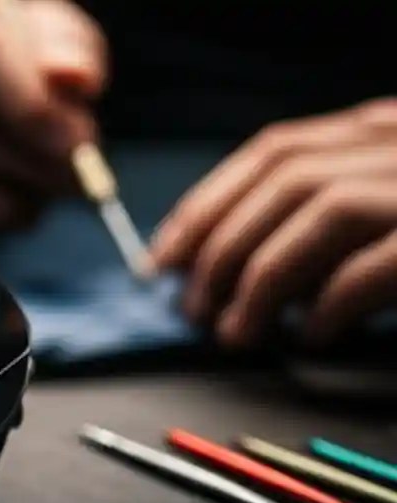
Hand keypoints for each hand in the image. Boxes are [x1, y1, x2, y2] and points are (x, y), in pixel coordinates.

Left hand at [151, 99, 396, 347]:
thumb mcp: (380, 212)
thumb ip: (315, 222)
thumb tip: (227, 272)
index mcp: (380, 130)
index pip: (273, 153)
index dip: (206, 205)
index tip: (163, 258)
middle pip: (288, 180)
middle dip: (223, 248)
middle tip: (193, 311)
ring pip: (325, 210)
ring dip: (263, 278)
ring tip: (236, 333)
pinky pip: (375, 263)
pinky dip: (332, 302)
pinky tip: (311, 336)